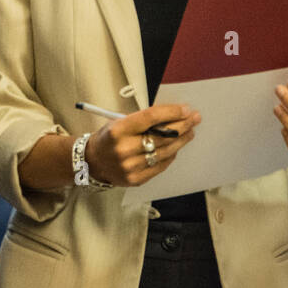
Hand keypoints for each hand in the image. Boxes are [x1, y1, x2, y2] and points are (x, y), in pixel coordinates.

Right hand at [84, 104, 199, 186]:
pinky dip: (170, 155)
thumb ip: (144, 120)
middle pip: (161, 137)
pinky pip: (160, 166)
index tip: (186, 109)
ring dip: (181, 141)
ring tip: (190, 132)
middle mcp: (124, 149)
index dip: (171, 112)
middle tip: (194, 118)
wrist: (92, 161)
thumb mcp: (120, 122)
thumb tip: (173, 116)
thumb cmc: (109, 137)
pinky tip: (176, 147)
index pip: (150, 117)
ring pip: (164, 152)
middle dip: (182, 126)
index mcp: (118, 130)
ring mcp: (130, 166)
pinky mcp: (135, 179)